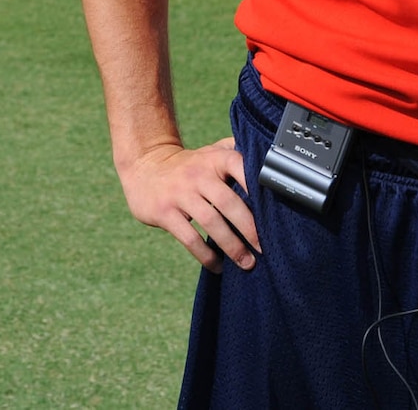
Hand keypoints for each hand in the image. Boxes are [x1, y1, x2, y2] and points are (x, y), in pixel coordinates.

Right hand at [118, 139, 259, 272]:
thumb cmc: (187, 165)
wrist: (144, 165)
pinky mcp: (164, 212)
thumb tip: (269, 157)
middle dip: (250, 229)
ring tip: (246, 263)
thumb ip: (236, 152)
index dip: (258, 186)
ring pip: (211, 222)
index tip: (274, 211)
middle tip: (264, 249)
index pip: (241, 168)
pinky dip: (206, 255)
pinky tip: (217, 265)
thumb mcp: (210, 152)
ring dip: (232, 246)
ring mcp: (180, 193)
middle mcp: (198, 174)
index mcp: (214, 159)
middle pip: (229, 203)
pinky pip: (190, 238)